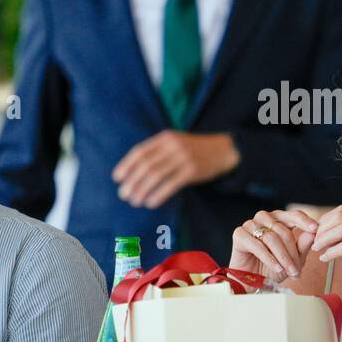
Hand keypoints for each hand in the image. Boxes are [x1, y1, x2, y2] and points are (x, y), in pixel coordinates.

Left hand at [112, 131, 239, 208]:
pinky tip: (150, 203)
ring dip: (142, 190)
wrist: (223, 150)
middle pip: (146, 165)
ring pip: (156, 176)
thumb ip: (156, 152)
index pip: (140, 151)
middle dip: (132, 182)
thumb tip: (131, 173)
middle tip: (123, 195)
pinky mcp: (192, 171)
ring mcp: (183, 158)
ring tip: (134, 201)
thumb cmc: (192, 150)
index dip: (126, 165)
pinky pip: (171, 185)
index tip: (117, 178)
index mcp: (165, 138)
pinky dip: (158, 195)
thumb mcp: (174, 143)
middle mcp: (173, 146)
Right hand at [228, 209, 318, 281]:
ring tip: (289, 272)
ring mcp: (250, 224)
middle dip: (292, 253)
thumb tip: (313, 234)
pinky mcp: (239, 234)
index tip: (316, 229)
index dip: (305, 221)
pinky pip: (257, 245)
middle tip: (297, 270)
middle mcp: (264, 218)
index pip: (293, 215)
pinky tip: (277, 268)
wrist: (252, 281)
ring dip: (282, 257)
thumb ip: (303, 245)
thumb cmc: (272, 267)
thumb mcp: (293, 258)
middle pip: (283, 230)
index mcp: (278, 219)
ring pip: (271, 238)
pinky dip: (269, 259)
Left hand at [312, 205, 341, 297]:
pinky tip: (324, 258)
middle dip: (322, 228)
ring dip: (323, 239)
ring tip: (316, 248)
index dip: (326, 220)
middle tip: (314, 240)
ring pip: (340, 229)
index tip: (317, 231)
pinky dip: (330, 252)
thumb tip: (321, 234)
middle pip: (340, 216)